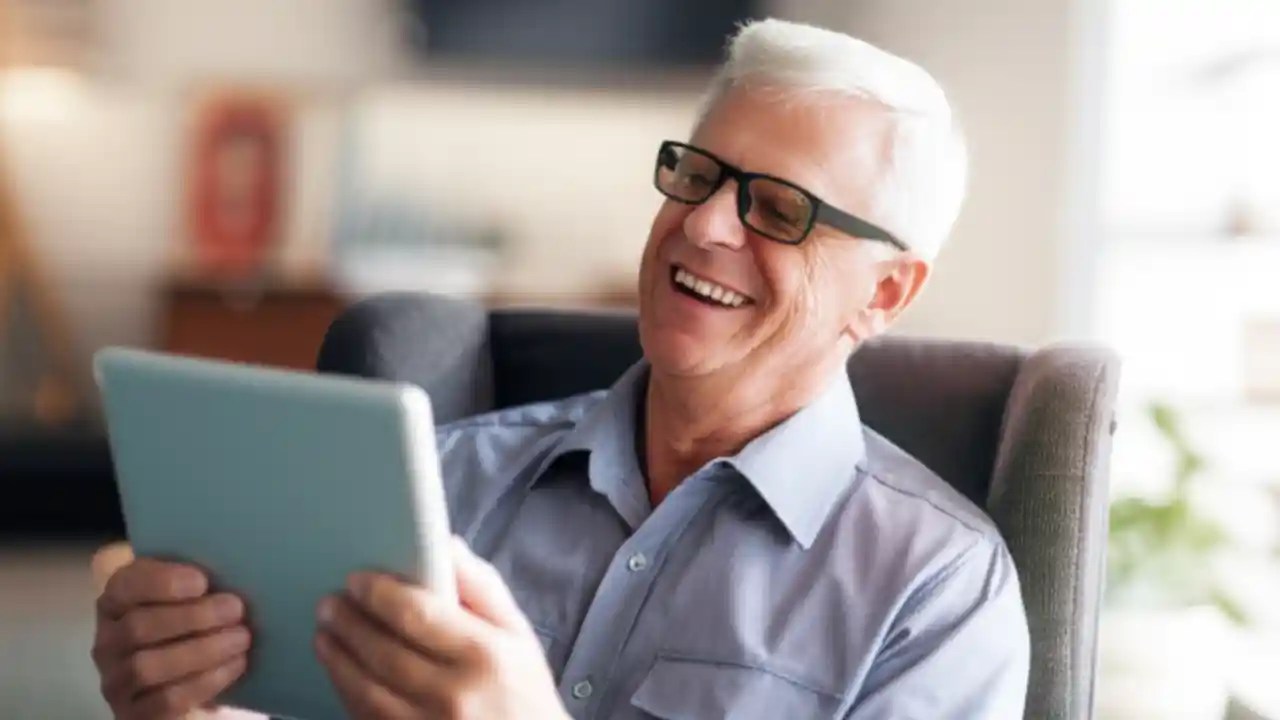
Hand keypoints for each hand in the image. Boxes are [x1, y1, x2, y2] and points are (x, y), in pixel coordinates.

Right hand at [91, 553, 251, 719]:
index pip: (125, 585)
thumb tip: (231, 558)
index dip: (161, 582)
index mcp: (117, 602)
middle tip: (236, 609)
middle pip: (138, 627)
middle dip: (193, 616)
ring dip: (202, 650)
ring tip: (241, 638)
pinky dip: (205, 681)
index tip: (202, 581)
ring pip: (149, 666)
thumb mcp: (193, 596)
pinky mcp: (135, 714)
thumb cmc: (198, 626)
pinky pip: (166, 699)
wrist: (198, 683)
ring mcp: (117, 681)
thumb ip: (197, 580)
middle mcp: (108, 641)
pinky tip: (234, 665)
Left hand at [315, 537, 567, 719]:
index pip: (417, 615)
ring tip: (325, 634)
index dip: (379, 594)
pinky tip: (340, 672)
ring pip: (366, 691)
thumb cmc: (524, 692)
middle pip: (383, 652)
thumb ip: (482, 587)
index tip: (357, 579)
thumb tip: (446, 545)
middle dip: (349, 623)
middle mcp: (455, 694)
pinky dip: (347, 693)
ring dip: (337, 659)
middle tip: (329, 604)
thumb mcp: (518, 634)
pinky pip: (367, 718)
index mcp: (485, 655)